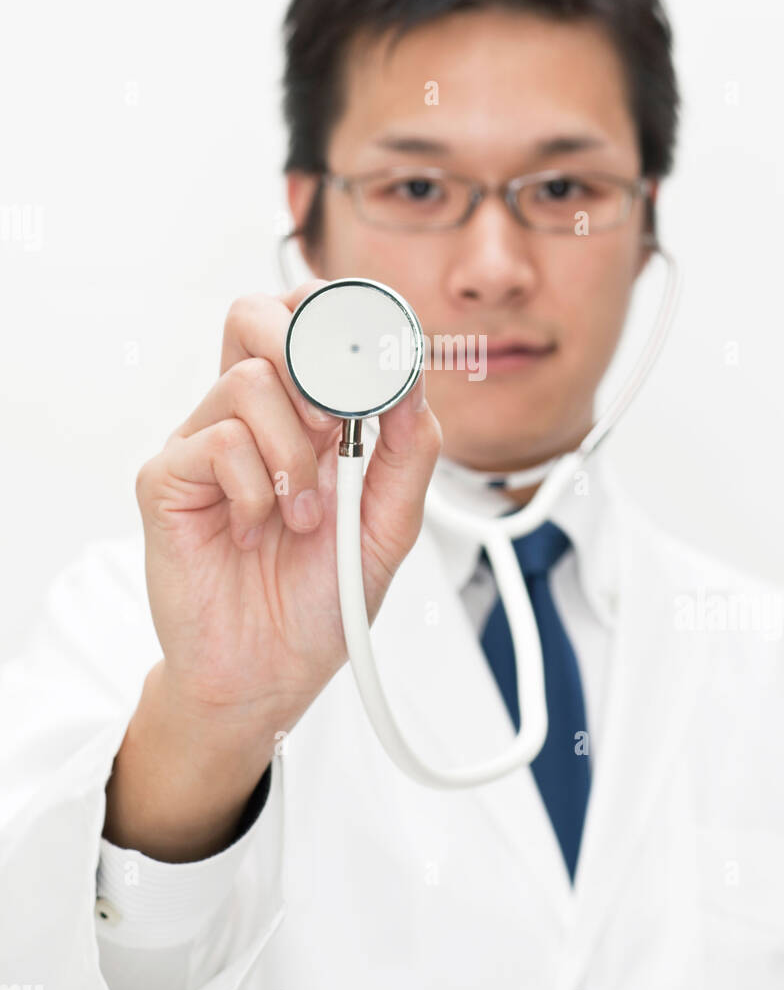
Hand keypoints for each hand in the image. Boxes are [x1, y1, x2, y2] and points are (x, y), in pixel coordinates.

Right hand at [135, 280, 441, 737]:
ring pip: (247, 382)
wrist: (268, 678)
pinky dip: (257, 490)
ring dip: (294, 454)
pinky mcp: (167, 480)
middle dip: (306, 350)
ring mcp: (201, 445)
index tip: (386, 343)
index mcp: (300, 417)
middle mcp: (246, 419)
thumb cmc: (319, 601)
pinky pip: (218, 443)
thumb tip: (411, 383)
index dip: (339, 312)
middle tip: (334, 421)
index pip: (305, 323)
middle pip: (254, 315)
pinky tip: (256, 531)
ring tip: (301, 517)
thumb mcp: (388, 526)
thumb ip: (407, 455)